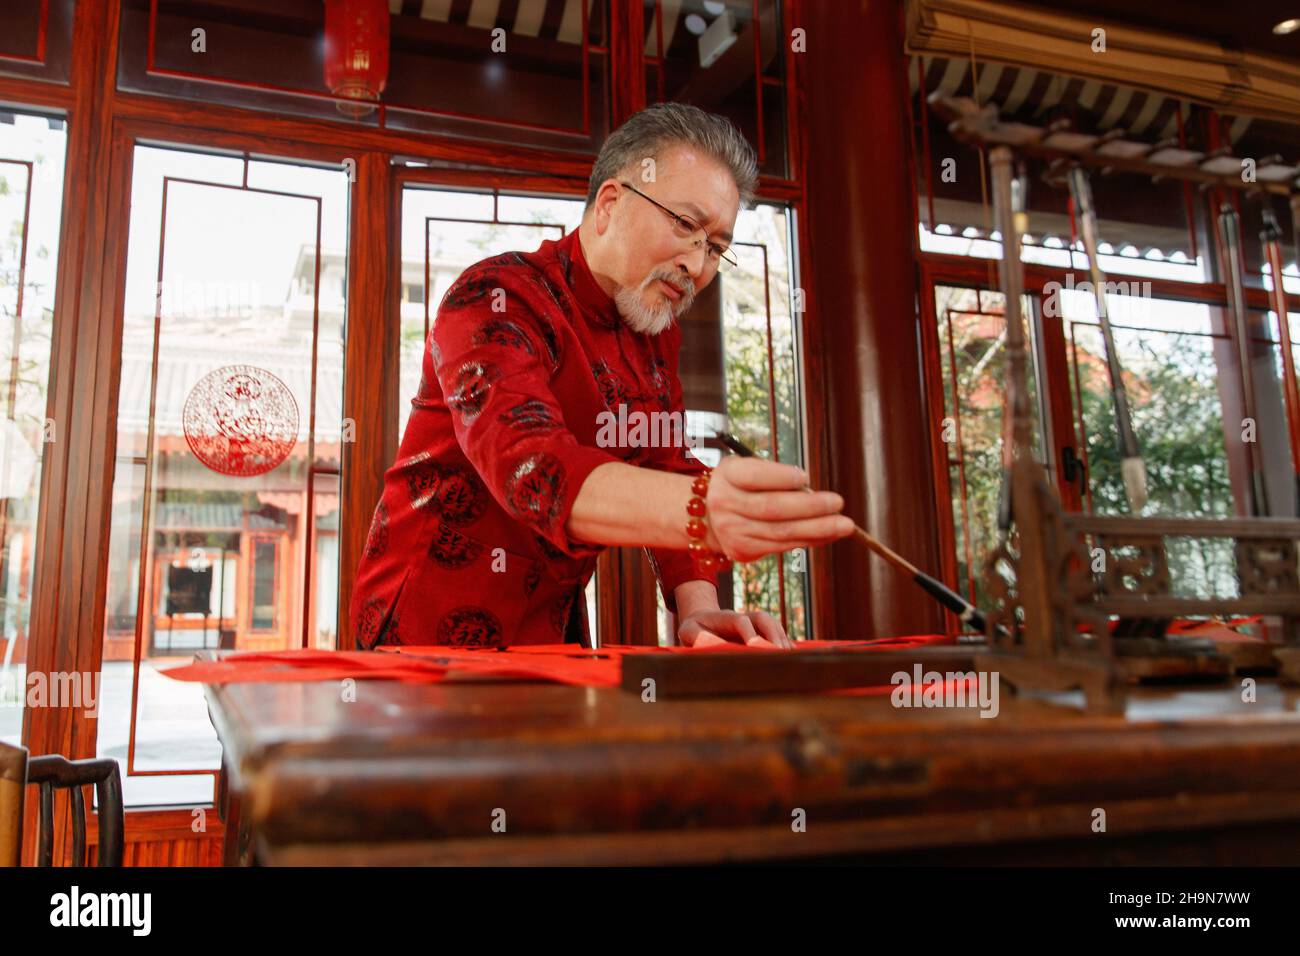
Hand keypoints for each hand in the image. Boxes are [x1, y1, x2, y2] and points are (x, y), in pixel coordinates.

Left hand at [677, 609, 793, 648]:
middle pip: (762, 618)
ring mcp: (754, 623)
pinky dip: (785, 642)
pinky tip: (792, 656)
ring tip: (788, 656)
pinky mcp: (760, 631)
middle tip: (778, 652)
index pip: (740, 621)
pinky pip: (777, 633)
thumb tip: (707, 644)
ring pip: (772, 624)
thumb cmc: (695, 630)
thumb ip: (696, 636)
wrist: (703, 621)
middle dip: (772, 633)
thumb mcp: (688, 631)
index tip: (754, 645)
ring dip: (781, 638)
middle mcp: (743, 617)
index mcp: (724, 618)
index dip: (748, 632)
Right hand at [703, 457, 853, 563]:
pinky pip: (782, 546)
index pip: (754, 477)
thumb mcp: (746, 468)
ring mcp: (733, 531)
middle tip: (837, 502)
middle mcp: (725, 504)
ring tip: (844, 524)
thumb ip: (773, 475)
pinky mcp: (743, 551)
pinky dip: (809, 540)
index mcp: (728, 475)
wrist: (706, 517)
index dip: (780, 477)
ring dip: (817, 529)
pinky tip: (829, 534)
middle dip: (809, 507)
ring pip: (780, 532)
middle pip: (771, 508)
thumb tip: (811, 492)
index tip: (805, 477)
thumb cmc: (739, 486)